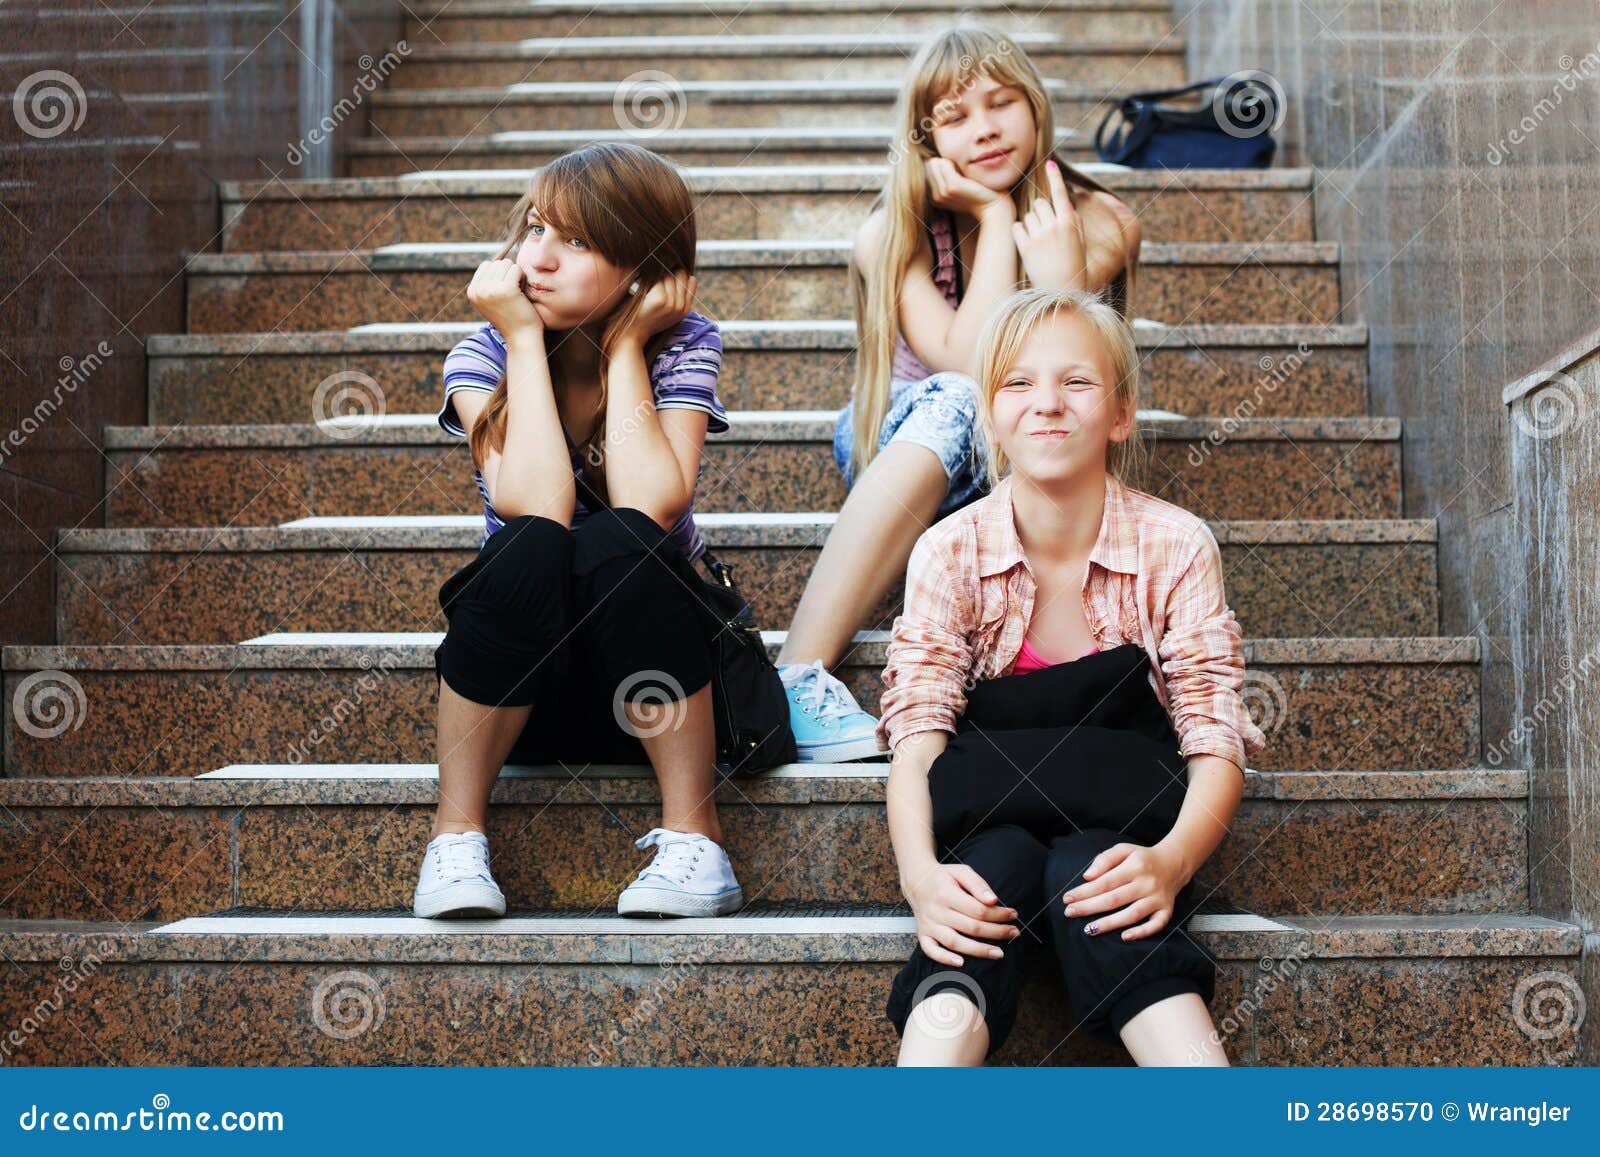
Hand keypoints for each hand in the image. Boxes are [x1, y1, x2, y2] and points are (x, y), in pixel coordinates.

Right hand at [465, 258, 543, 339]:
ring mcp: (490, 289)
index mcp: (472, 291)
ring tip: (517, 293)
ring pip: (507, 263)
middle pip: (497, 263)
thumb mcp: (491, 301)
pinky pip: (516, 269)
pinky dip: (523, 278)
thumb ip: (486, 284)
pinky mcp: (505, 289)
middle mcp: (478, 289)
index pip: (486, 265)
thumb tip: (490, 263)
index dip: (500, 275)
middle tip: (513, 294)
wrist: (521, 338)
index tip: (505, 292)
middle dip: (508, 274)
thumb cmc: (511, 318)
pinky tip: (522, 293)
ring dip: (516, 275)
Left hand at [617, 269, 695, 346]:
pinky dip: (650, 279)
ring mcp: (671, 303)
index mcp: (685, 309)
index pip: (691, 281)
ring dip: (658, 275)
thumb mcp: (670, 312)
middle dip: (669, 273)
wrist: (634, 334)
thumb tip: (690, 277)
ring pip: (669, 276)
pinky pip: (658, 280)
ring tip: (649, 285)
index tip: (667, 275)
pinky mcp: (660, 300)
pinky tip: (644, 287)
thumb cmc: (648, 320)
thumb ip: (680, 297)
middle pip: (680, 276)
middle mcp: (681, 306)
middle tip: (656, 277)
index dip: (679, 275)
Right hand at [906, 862, 1020, 966]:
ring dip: (979, 950)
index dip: (999, 914)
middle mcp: (936, 911)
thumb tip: (993, 900)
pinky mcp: (923, 934)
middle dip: (996, 932)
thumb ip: (978, 884)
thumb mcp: (962, 872)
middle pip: (971, 927)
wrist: (917, 881)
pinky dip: (944, 958)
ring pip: (955, 942)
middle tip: (1014, 932)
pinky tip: (962, 963)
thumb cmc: (944, 877)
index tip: (1013, 914)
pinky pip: (931, 950)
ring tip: (999, 953)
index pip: (978, 910)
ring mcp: (929, 925)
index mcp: (946, 893)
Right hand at [925, 156, 1011, 220]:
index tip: (956, 172)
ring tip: (962, 172)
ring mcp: (942, 193)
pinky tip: (964, 169)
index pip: (927, 170)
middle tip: (960, 171)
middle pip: (929, 166)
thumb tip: (934, 159)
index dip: (941, 165)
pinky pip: (943, 163)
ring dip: (948, 161)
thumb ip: (946, 176)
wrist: (992, 206)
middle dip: (942, 162)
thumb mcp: (959, 186)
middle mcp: (935, 197)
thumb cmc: (979, 193)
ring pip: (934, 163)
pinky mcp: (952, 187)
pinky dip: (953, 161)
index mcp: (935, 198)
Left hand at [1011, 159, 1087, 291]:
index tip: (1049, 162)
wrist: (1062, 294)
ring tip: (1038, 242)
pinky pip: (1017, 227)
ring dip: (1031, 223)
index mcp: (1070, 223)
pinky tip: (1027, 244)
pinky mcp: (1025, 247)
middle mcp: (1054, 226)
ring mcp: (1039, 236)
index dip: (1054, 176)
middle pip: (1040, 203)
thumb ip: (1073, 222)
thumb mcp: (1079, 242)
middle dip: (1040, 211)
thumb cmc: (1073, 268)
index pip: (1061, 193)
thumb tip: (1065, 204)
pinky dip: (1020, 233)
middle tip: (1044, 229)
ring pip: (1028, 215)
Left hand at [1061, 840, 1188, 940]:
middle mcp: (1147, 883)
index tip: (1067, 898)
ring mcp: (1157, 898)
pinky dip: (1142, 932)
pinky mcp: (1167, 910)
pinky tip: (1124, 937)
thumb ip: (1105, 859)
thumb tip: (1087, 876)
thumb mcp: (1124, 849)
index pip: (1105, 882)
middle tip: (1069, 913)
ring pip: (1132, 914)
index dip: (1084, 891)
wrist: (1175, 863)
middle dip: (1089, 907)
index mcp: (1135, 866)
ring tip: (1089, 929)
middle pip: (1114, 899)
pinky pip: (1156, 924)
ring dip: (1109, 923)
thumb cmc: (1142, 858)